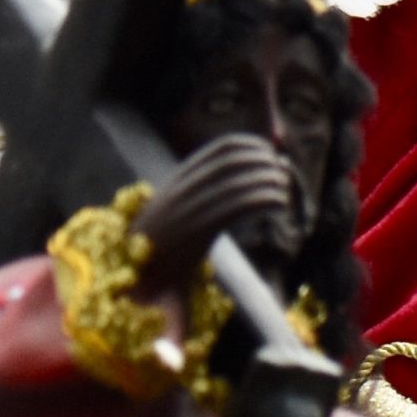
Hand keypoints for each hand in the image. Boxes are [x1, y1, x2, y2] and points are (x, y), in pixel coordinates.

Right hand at [129, 135, 296, 288]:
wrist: (132, 271)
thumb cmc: (159, 245)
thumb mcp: (176, 209)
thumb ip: (202, 193)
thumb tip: (238, 179)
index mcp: (180, 177)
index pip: (222, 148)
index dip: (252, 145)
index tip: (269, 152)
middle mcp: (184, 187)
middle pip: (234, 161)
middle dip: (264, 162)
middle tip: (282, 173)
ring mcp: (190, 208)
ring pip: (238, 183)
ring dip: (268, 181)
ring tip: (284, 190)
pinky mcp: (198, 231)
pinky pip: (238, 206)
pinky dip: (264, 200)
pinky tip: (279, 205)